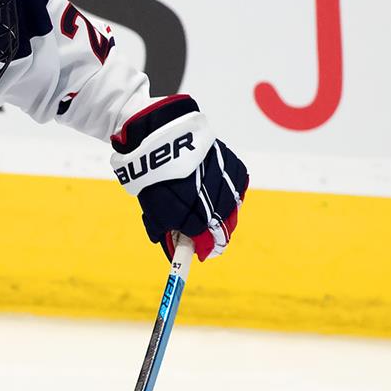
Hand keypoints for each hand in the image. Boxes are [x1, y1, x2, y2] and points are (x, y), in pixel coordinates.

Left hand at [109, 94, 248, 259]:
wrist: (161, 137)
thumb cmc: (154, 177)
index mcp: (198, 219)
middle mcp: (218, 204)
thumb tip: (172, 244)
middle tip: (205, 233)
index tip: (201, 253)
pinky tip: (213, 187)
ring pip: (232, 206)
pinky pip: (236, 185)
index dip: (205, 249)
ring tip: (206, 206)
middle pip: (224, 227)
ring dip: (222, 210)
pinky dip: (227, 190)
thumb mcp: (154, 211)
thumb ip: (166, 231)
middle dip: (214, 232)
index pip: (208, 243)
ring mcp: (229, 184)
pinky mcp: (233, 165)